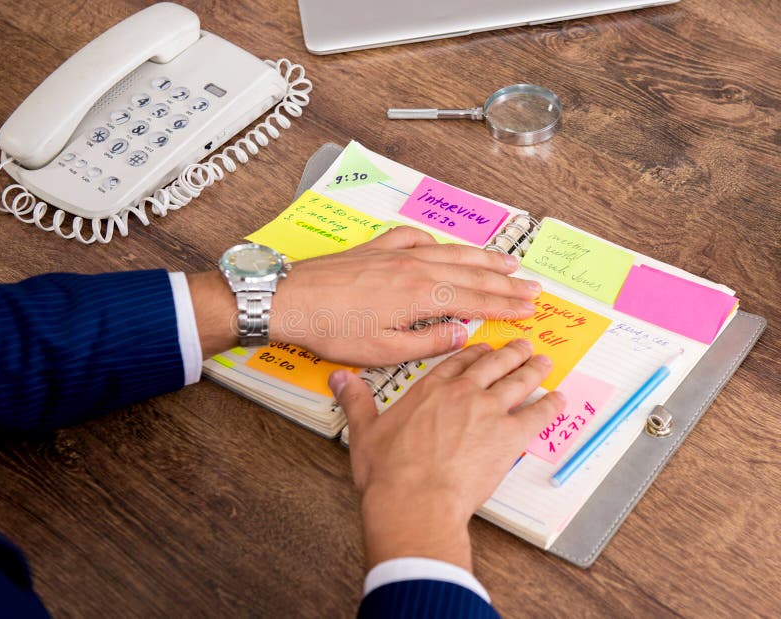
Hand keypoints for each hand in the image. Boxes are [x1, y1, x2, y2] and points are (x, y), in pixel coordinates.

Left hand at [270, 226, 541, 365]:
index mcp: (421, 295)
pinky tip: (444, 246)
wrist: (290, 298)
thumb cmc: (331, 329)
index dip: (506, 305)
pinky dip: (438, 242)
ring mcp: (397, 253)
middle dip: (506, 281)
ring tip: (508, 262)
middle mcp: (415, 267)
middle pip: (472, 274)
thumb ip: (427, 343)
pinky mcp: (377, 248)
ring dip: (483, 258)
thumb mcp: (382, 350)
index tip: (529, 308)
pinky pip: (416, 238)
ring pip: (452, 253)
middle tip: (533, 286)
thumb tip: (460, 335)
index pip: (476, 300)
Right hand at [329, 339, 564, 571]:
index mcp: (430, 389)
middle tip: (522, 345)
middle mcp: (462, 393)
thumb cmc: (388, 471)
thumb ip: (356, 400)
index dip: (473, 352)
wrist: (414, 499)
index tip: (483, 347)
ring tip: (542, 361)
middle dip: (509, 352)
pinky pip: (537, 414)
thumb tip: (339, 378)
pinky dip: (550, 405)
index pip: (456, 361)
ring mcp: (488, 411)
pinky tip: (558, 399)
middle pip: (492, 364)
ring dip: (532, 369)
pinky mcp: (509, 436)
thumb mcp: (364, 431)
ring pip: (517, 381)